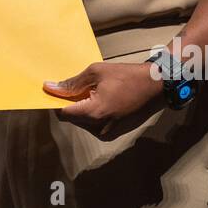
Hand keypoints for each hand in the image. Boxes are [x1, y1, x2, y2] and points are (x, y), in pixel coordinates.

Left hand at [42, 62, 166, 140]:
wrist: (156, 87)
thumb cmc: (127, 76)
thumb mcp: (96, 72)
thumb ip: (72, 83)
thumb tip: (50, 87)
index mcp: (94, 113)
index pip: (63, 113)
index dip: (57, 101)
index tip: (55, 90)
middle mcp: (99, 128)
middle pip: (71, 118)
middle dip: (70, 104)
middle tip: (76, 86)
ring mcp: (107, 134)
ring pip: (82, 122)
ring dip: (81, 109)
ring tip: (92, 91)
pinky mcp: (113, 134)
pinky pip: (93, 125)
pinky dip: (91, 113)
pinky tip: (100, 99)